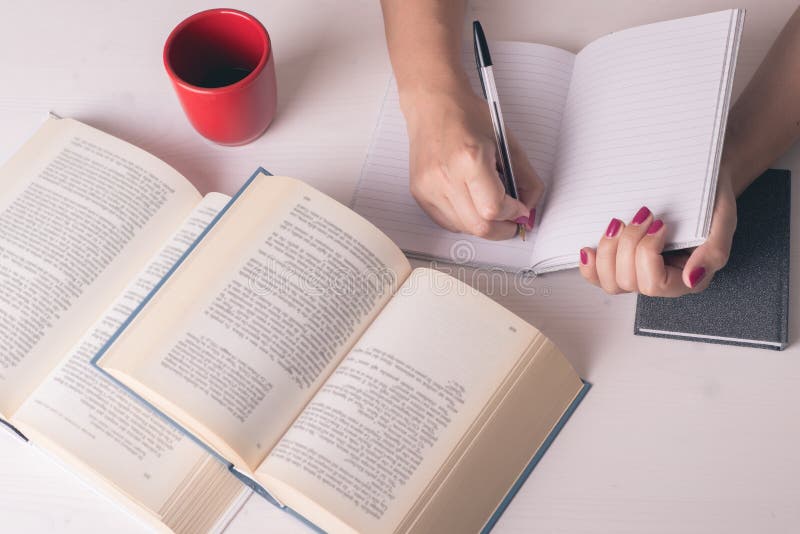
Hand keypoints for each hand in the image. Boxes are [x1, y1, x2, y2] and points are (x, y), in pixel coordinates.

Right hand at [402, 85, 544, 239]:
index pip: (494, 208)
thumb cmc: (468, 116)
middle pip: (479, 226)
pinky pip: (447, 222)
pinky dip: (465, 220)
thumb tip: (530, 205)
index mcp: (469, 159)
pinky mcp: (419, 193)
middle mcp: (445, 176)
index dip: (513, 213)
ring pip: (463, 227)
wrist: (434, 106)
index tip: (520, 209)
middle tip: (512, 221)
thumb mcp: (507, 142)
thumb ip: (525, 177)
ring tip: (491, 208)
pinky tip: (472, 204)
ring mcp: (429, 187)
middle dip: (502, 229)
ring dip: (483, 225)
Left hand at [578, 173, 736, 295]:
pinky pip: (598, 277)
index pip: (655, 284)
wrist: (695, 179)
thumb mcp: (723, 220)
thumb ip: (714, 251)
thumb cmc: (711, 200)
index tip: (659, 224)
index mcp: (685, 278)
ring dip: (608, 250)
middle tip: (642, 216)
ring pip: (610, 282)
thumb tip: (691, 279)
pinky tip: (588, 249)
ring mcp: (638, 273)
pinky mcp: (621, 262)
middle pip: (628, 282)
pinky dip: (590, 266)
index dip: (647, 253)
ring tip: (619, 223)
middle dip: (629, 245)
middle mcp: (660, 280)